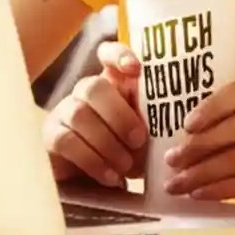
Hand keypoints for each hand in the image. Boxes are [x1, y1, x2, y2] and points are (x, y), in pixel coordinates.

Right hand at [43, 41, 146, 186]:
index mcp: (114, 82)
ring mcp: (65, 111)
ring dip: (107, 142)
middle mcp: (86, 91)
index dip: (119, 55)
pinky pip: (67, 142)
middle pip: (94, 87)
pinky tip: (111, 176)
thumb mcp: (148, 133)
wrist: (98, 181)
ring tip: (125, 165)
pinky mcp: (51, 136)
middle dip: (119, 114)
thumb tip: (183, 125)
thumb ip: (158, 120)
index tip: (136, 69)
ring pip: (80, 115)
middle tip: (139, 140)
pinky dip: (93, 160)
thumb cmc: (130, 150)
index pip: (108, 54)